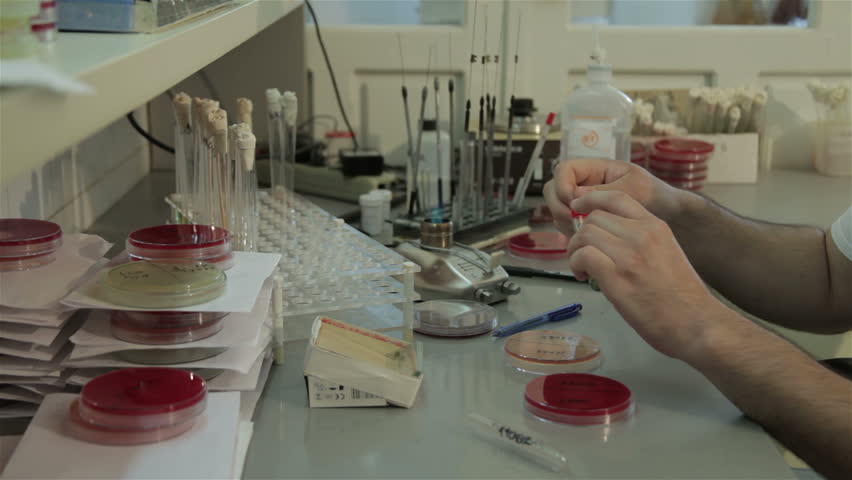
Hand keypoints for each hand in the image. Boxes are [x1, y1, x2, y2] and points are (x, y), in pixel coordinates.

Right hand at [543, 159, 686, 235]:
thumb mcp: (635, 189)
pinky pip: (569, 227)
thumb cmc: (659, 198)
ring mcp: (585, 206)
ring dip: (564, 223)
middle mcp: (587, 186)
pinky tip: (586, 245)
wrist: (673, 221)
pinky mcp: (587, 224)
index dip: (562, 185)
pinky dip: (572, 235)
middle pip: (554, 191)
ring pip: (559, 211)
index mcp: (598, 170)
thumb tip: (576, 196)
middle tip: (572, 223)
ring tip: (581, 236)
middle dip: (558, 207)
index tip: (572, 202)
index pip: (564, 170)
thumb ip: (606, 192)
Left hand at [566, 189, 724, 360]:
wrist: (697, 323)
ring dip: (575, 250)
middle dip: (580, 233)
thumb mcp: (666, 252)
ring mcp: (629, 255)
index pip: (616, 197)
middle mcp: (642, 234)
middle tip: (581, 253)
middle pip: (594, 217)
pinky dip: (575, 265)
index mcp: (655, 226)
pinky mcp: (617, 277)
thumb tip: (608, 240)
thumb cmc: (682, 296)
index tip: (578, 209)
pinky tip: (584, 277)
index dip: (590, 199)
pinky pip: (582, 256)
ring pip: (585, 234)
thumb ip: (640, 240)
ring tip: (583, 268)